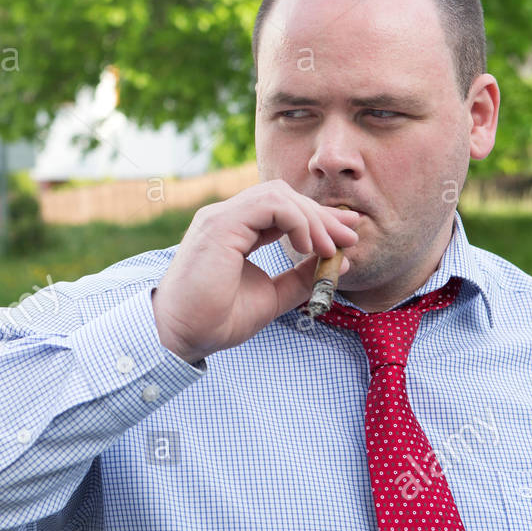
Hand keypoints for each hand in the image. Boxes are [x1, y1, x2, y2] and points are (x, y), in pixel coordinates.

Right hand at [151, 179, 359, 363]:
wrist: (181, 335)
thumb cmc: (215, 319)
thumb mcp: (271, 297)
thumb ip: (300, 279)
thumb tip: (339, 264)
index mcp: (235, 231)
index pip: (282, 209)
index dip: (318, 218)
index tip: (347, 235)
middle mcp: (226, 218)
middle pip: (284, 196)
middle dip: (322, 215)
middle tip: (350, 239)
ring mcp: (221, 218)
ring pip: (278, 194)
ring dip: (312, 218)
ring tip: (328, 248)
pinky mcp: (220, 224)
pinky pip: (269, 204)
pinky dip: (296, 220)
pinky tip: (307, 246)